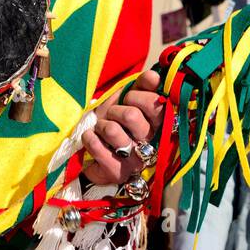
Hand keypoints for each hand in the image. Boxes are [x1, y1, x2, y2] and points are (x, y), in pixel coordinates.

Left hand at [82, 70, 164, 186]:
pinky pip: (97, 147)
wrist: (96, 152)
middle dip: (114, 111)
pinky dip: (89, 138)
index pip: (156, 105)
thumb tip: (154, 76)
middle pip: (131, 116)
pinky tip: (93, 139)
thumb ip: (143, 86)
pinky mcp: (118, 173)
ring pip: (112, 130)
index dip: (136, 96)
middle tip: (112, 116)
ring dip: (101, 125)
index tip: (128, 100)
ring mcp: (136, 161)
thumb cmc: (116, 121)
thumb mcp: (129, 99)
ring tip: (103, 130)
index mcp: (160, 126)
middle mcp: (152, 145)